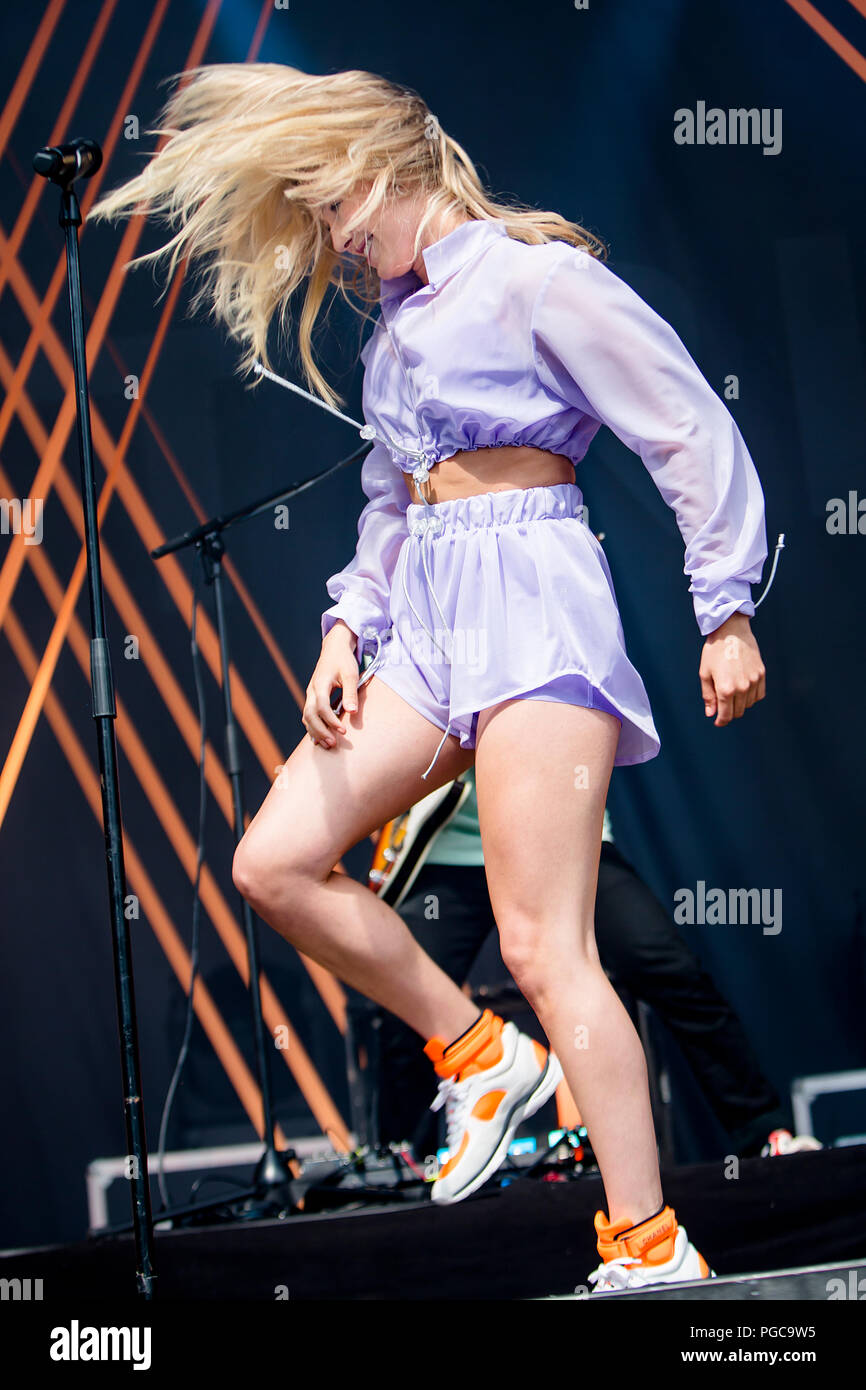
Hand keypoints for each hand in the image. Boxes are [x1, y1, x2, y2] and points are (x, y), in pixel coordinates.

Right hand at [303, 621, 359, 746]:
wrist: (334, 649)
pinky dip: (313, 727)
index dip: (331, 720)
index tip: (343, 731)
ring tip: (328, 745)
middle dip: (320, 730)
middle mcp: (312, 690)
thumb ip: (351, 693)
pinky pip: (308, 716)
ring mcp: (310, 695)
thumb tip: (351, 712)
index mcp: (320, 684)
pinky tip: (321, 738)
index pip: (321, 706)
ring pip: (306, 717)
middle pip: (309, 715)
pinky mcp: (313, 698)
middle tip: (333, 743)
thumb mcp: (351, 674)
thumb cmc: (343, 661)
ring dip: (315, 731)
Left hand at [698, 611, 765, 726]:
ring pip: (748, 704)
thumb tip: (711, 713)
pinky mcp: (761, 674)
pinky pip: (759, 695)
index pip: (726, 715)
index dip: (721, 721)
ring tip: (731, 690)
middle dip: (729, 712)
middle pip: (738, 712)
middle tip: (722, 704)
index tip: (718, 721)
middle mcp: (742, 687)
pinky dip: (752, 697)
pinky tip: (743, 689)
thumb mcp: (705, 673)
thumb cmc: (714, 652)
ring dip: (740, 704)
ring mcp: (754, 681)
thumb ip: (708, 696)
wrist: (731, 632)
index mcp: (725, 689)